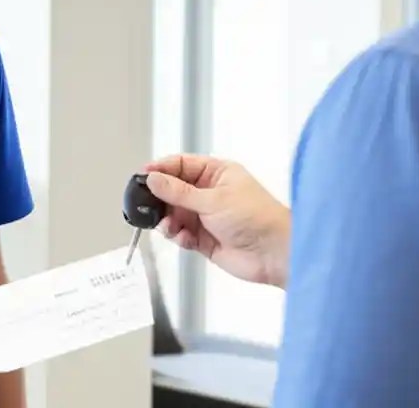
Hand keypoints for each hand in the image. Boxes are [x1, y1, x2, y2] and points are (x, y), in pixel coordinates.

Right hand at [143, 154, 291, 287]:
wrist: (274, 253)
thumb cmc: (256, 218)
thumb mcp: (212, 199)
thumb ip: (178, 191)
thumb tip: (152, 178)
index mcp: (216, 173)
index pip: (180, 165)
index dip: (161, 169)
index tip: (144, 175)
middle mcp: (209, 193)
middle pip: (172, 190)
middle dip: (161, 199)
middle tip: (149, 205)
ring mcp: (206, 216)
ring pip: (173, 214)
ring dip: (167, 220)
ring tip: (170, 226)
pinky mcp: (204, 238)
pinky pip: (180, 234)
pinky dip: (177, 236)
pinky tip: (184, 238)